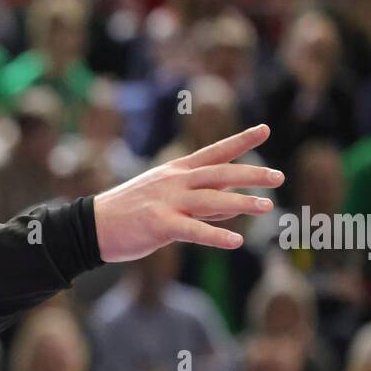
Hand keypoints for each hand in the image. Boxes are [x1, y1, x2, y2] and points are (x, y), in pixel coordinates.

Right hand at [92, 124, 283, 261]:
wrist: (93, 226)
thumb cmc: (130, 213)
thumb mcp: (165, 199)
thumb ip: (200, 202)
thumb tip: (233, 207)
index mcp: (176, 171)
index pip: (214, 152)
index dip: (240, 141)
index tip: (264, 130)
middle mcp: (175, 181)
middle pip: (219, 174)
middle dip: (251, 175)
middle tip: (278, 177)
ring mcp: (167, 201)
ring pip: (211, 199)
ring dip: (241, 203)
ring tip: (267, 207)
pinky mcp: (159, 224)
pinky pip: (193, 230)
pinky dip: (216, 236)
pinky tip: (236, 241)